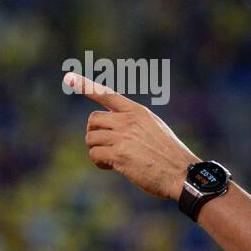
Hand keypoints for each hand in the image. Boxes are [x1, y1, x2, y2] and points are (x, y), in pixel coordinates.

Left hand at [65, 72, 198, 200]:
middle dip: (94, 133)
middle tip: (105, 146)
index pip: (107, 94)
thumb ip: (133, 123)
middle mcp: (128, 120)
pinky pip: (94, 154)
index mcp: (137, 111)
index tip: (68, 77)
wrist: (182, 173)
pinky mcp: (119, 155)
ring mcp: (123, 137)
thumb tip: (111, 128)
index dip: (86, 86)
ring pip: (91, 138)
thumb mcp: (154, 128)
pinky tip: (111, 167)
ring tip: (111, 159)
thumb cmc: (169, 155)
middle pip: (93, 120)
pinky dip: (99, 162)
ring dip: (96, 150)